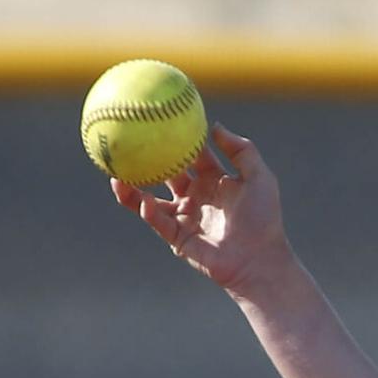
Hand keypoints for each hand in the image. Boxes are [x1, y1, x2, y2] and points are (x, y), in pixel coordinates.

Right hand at [111, 124, 293, 297]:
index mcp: (215, 181)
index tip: (161, 117)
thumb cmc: (264, 219)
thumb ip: (242, 150)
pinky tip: (142, 201)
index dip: (178, 137)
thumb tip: (215, 125)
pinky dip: (147, 210)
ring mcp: (185, 217)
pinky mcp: (178, 238)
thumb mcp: (259, 178)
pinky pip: (157, 221)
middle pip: (165, 172)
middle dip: (147, 158)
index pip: (192, 154)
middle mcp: (197, 197)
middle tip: (126, 139)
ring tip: (114, 172)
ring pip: (150, 198)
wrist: (260, 260)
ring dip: (132, 186)